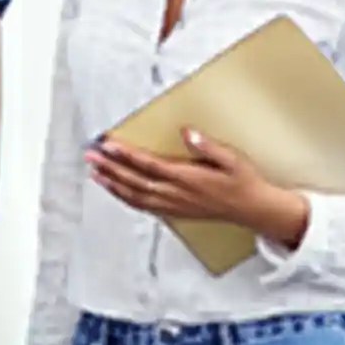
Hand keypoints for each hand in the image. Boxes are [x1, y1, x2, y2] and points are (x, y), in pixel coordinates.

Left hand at [87, 128, 309, 244]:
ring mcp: (173, 205)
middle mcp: (176, 194)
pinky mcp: (173, 211)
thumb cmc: (243, 182)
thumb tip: (187, 132)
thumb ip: (207, 146)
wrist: (253, 209)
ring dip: (112, 184)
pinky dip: (124, 197)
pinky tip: (114, 190)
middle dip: (110, 168)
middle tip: (91, 155)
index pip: (149, 165)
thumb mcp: (232, 159)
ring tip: (94, 172)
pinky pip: (143, 206)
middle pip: (135, 180)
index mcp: (188, 178)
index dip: (126, 155)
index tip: (108, 145)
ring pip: (135, 195)